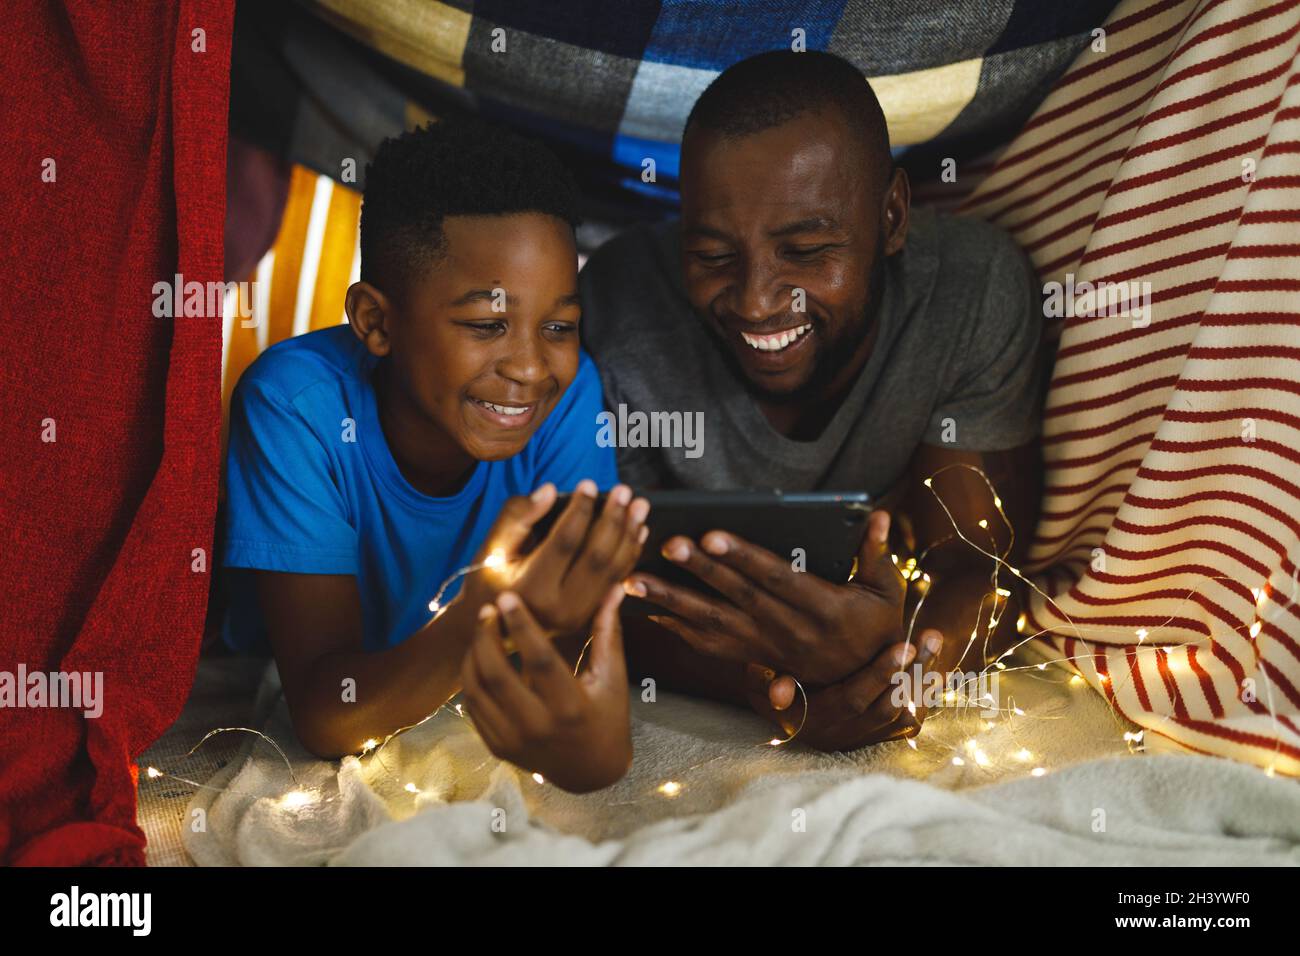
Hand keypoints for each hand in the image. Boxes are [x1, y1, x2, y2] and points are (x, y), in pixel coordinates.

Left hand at [460, 586, 632, 792]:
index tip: (507, 597)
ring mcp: (513, 740)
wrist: (590, 773)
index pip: (539, 659)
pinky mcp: (497, 747)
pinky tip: (478, 656)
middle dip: (486, 636)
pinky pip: (473, 707)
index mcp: (570, 707)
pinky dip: (471, 678)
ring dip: (473, 654)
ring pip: (477, 690)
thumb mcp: (613, 679)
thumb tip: (615, 589)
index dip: (521, 625)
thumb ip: (607, 633)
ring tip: (481, 628)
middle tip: (488, 608)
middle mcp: (538, 727)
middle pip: (497, 675)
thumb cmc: (608, 719)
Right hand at [463, 480, 648, 637]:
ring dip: (629, 536)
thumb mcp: (493, 545)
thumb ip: (518, 515)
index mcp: (530, 589)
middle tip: (625, 491)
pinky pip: (615, 582)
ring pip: (612, 572)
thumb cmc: (489, 576)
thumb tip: (549, 490)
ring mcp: (577, 618)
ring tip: (640, 506)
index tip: (588, 484)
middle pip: (596, 559)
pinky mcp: (588, 618)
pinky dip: (629, 555)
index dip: (579, 511)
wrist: (495, 623)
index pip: (564, 543)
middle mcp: (558, 609)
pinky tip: (637, 531)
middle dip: (614, 520)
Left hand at [630, 510, 903, 685]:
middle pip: (736, 596)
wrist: (865, 681)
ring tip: (632, 582)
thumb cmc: (877, 626)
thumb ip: (877, 553)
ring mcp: (765, 646)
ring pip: (712, 623)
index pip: (775, 578)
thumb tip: (880, 515)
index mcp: (822, 609)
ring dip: (670, 602)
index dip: (742, 556)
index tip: (710, 533)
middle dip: (698, 570)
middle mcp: (789, 630)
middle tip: (665, 544)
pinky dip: (674, 627)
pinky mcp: (751, 655)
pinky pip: (708, 644)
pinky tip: (644, 611)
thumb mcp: (887, 591)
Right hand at [747, 629, 944, 751]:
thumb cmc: (768, 685)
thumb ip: (767, 682)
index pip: (853, 700)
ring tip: (935, 641)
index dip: (879, 675)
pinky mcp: (879, 737)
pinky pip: (909, 721)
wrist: (783, 713)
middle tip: (931, 637)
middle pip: (886, 707)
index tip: (903, 646)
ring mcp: (863, 738)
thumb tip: (779, 692)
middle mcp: (843, 735)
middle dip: (912, 671)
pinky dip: (923, 695)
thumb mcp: (759, 684)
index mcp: (816, 722)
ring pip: (902, 714)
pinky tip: (938, 670)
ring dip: (922, 678)